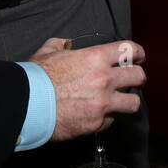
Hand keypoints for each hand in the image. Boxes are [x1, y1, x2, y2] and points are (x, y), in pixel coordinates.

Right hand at [29, 38, 145, 141]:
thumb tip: (65, 44)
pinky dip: (107, 118)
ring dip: (128, 101)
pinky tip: (97, 115)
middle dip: (138, 78)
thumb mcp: (48, 52)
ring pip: (133, 103)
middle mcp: (104, 79)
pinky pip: (111, 120)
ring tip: (123, 101)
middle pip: (138, 76)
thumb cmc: (37, 78)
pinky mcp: (97, 123)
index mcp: (94, 58)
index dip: (138, 53)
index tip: (139, 57)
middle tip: (134, 80)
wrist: (28, 104)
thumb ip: (61, 45)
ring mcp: (103, 103)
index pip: (129, 50)